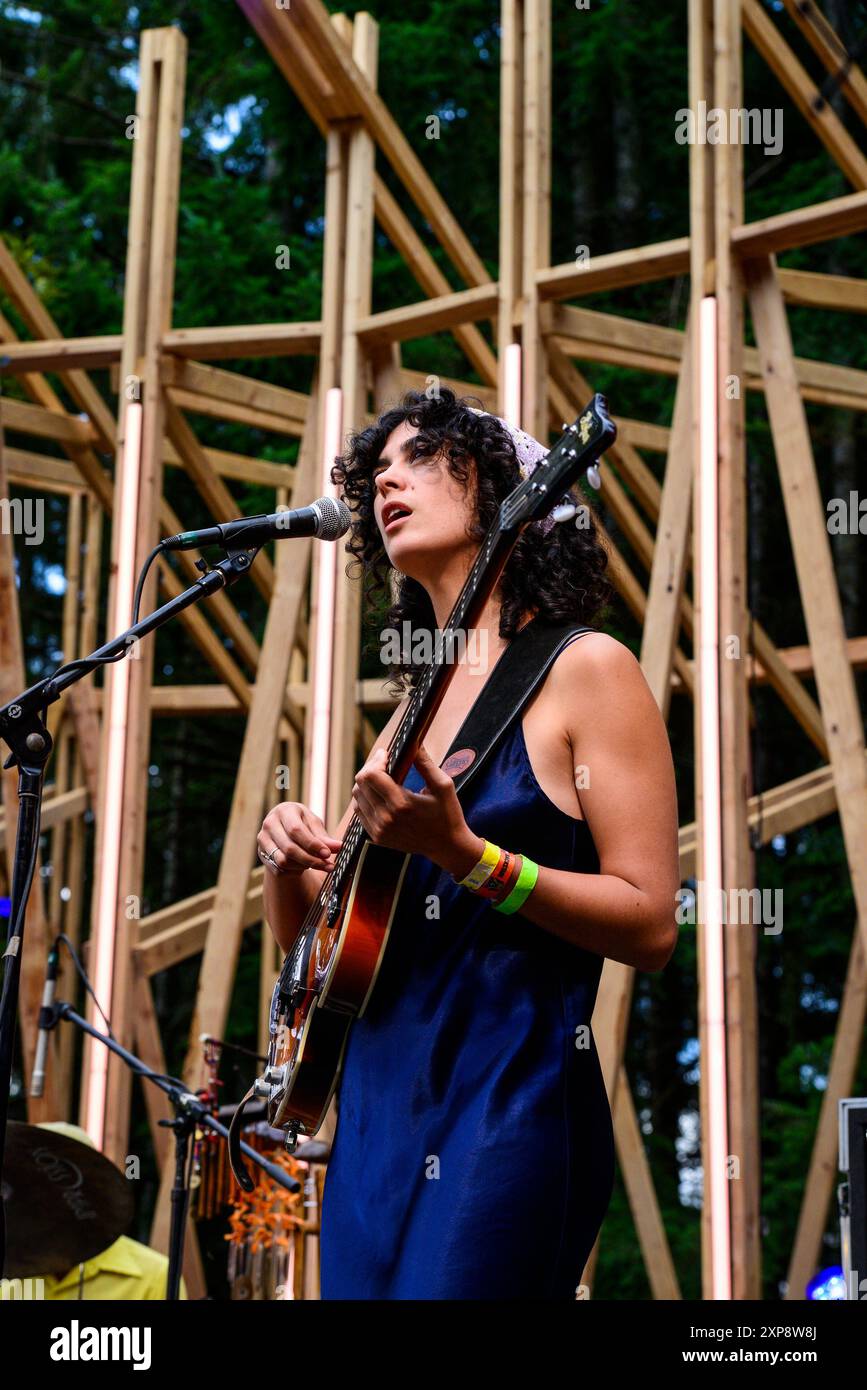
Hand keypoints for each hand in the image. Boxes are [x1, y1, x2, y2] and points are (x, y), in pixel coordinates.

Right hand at [257, 802, 342, 875]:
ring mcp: (263, 839)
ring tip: (319, 865)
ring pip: (283, 860)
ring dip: (304, 866)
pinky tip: (304, 866)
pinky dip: (294, 870)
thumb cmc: (302, 823)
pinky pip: (279, 868)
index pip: (296, 830)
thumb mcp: (314, 825)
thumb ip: (324, 837)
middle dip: (311, 860)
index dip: (313, 844)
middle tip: (329, 866)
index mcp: (284, 811)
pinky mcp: (262, 853)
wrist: (284, 828)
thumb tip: (339, 847)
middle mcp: (269, 823)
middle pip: (289, 848)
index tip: (327, 854)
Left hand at [351, 744, 483, 878]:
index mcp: (402, 804)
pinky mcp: (377, 837)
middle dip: (371, 768)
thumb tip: (414, 743)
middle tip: (384, 763)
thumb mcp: (443, 786)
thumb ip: (426, 764)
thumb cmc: (447, 815)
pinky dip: (365, 799)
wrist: (447, 846)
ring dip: (366, 783)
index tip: (386, 754)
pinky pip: (359, 812)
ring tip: (381, 778)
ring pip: (357, 797)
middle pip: (360, 783)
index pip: (371, 775)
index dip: (376, 760)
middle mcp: (386, 818)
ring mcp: (379, 830)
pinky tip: (379, 794)